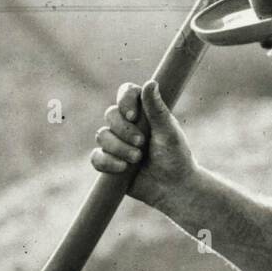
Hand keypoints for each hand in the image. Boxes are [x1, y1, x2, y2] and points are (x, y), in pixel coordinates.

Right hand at [90, 79, 195, 212]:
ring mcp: (117, 143)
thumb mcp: (168, 132)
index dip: (124, 101)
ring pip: (101, 135)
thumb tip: (150, 82)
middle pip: (110, 114)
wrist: (173, 188)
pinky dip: (107, 162)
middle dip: (124, 131)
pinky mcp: (110, 162)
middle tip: (142, 144)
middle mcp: (128, 124)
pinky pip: (96, 157)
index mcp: (144, 111)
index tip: (133, 116)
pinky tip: (123, 168)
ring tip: (137, 159)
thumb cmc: (176, 157)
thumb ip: (157, 109)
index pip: (126, 93)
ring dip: (118, 148)